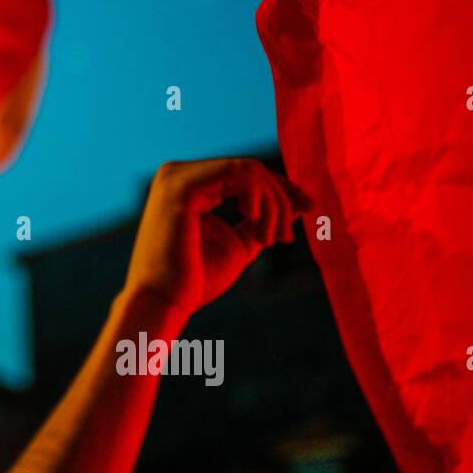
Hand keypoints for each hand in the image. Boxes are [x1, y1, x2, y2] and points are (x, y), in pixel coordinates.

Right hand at [122, 158, 310, 325]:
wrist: (164, 303)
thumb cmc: (196, 279)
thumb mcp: (238, 244)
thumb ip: (261, 222)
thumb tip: (297, 204)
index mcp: (188, 185)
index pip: (244, 174)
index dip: (281, 188)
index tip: (308, 208)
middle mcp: (177, 174)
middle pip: (250, 169)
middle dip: (279, 200)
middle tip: (284, 238)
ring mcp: (175, 178)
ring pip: (247, 170)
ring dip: (270, 203)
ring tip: (269, 239)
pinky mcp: (180, 188)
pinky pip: (236, 174)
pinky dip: (257, 196)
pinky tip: (255, 222)